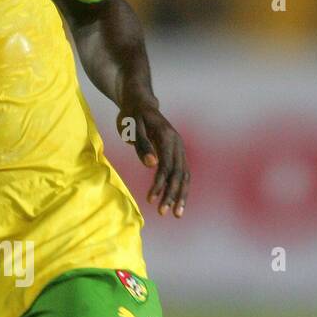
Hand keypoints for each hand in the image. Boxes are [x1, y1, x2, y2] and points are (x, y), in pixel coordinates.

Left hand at [117, 103, 189, 217]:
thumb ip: (142, 146)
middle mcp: (177, 143)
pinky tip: (177, 202)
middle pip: (178, 173)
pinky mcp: (177, 153)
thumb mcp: (132, 127)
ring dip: (180, 195)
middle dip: (172, 195)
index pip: (166, 165)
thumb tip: (152, 164)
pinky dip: (181, 188)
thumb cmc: (132, 115)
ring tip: (176, 214)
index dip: (160, 184)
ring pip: (184, 175)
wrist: (140, 103)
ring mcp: (179, 148)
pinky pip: (182, 173)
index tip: (151, 200)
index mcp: (166, 137)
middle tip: (164, 213)